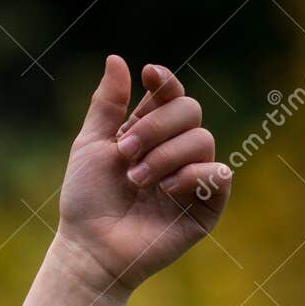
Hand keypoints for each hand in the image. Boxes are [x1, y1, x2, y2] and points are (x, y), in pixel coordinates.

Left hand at [53, 55, 231, 300]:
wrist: (89, 247)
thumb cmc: (86, 201)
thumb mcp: (90, 146)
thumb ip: (107, 105)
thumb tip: (116, 58)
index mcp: (150, 134)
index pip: (170, 95)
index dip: (165, 82)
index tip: (150, 74)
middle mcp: (175, 151)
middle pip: (190, 110)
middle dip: (156, 127)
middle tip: (125, 153)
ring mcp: (192, 177)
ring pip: (203, 138)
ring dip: (164, 156)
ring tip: (136, 181)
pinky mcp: (206, 206)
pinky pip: (218, 173)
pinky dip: (192, 175)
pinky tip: (166, 190)